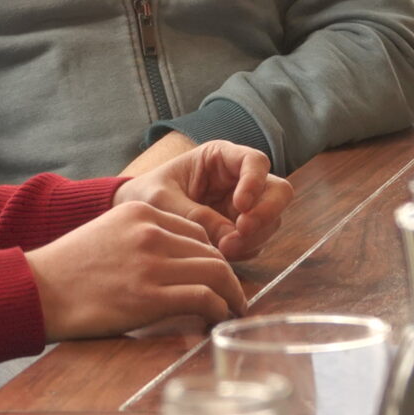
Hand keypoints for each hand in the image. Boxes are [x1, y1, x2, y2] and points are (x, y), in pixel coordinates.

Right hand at [24, 199, 246, 338]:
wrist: (38, 290)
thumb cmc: (68, 269)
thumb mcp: (107, 233)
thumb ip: (142, 238)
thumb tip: (175, 262)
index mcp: (140, 212)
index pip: (196, 231)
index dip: (211, 256)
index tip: (217, 275)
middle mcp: (151, 232)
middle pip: (211, 250)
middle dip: (228, 276)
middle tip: (234, 296)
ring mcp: (152, 263)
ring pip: (216, 272)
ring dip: (231, 293)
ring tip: (233, 309)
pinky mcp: (151, 296)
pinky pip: (204, 298)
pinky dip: (219, 309)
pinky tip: (217, 317)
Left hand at [115, 139, 293, 261]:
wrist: (136, 219)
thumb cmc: (146, 195)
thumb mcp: (161, 200)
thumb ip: (193, 214)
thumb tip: (229, 236)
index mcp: (220, 158)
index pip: (255, 162)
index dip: (255, 182)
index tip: (239, 206)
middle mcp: (239, 180)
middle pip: (277, 191)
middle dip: (265, 214)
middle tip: (241, 232)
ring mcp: (244, 207)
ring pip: (272, 220)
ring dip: (253, 238)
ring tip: (223, 250)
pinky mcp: (242, 231)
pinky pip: (258, 241)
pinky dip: (246, 251)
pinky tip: (222, 256)